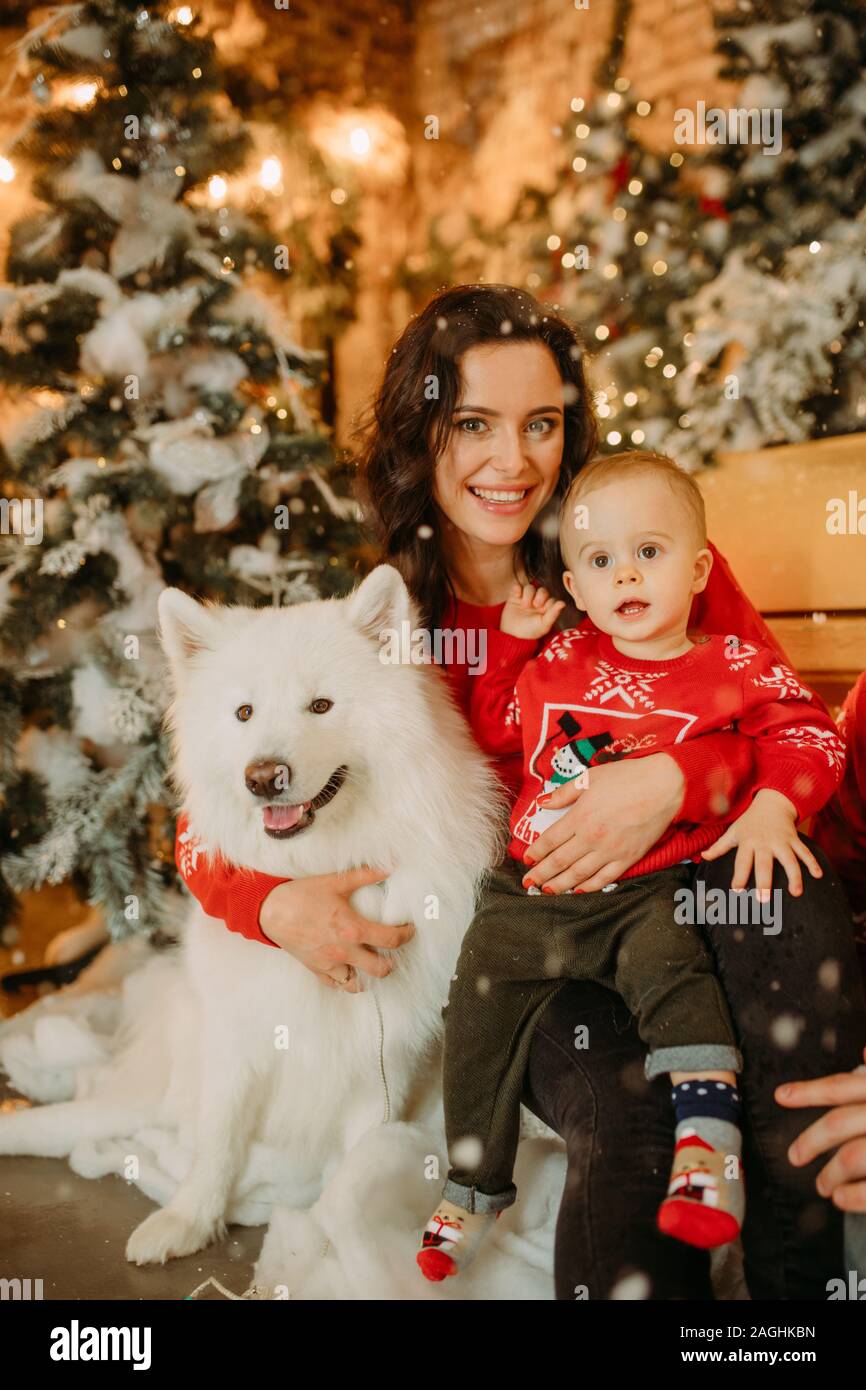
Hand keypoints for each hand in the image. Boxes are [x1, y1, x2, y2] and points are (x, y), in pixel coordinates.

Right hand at [259, 865, 414, 993]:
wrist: (270, 911)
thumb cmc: (302, 895)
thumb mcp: (335, 881)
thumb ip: (365, 875)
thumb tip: (389, 866)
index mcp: (352, 929)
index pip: (391, 940)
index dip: (406, 935)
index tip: (409, 930)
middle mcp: (344, 951)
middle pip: (381, 969)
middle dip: (392, 961)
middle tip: (393, 950)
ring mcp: (329, 964)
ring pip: (358, 984)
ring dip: (369, 976)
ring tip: (373, 963)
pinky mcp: (316, 969)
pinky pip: (336, 985)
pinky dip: (346, 981)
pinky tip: (350, 970)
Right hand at [501, 582, 565, 640]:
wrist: (513, 634)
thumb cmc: (531, 631)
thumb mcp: (544, 624)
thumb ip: (553, 613)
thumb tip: (563, 603)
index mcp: (547, 608)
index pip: (551, 599)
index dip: (548, 602)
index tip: (543, 609)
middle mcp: (537, 601)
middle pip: (542, 590)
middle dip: (540, 595)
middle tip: (535, 605)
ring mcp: (526, 598)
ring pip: (529, 587)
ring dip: (528, 594)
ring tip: (524, 605)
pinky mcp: (515, 596)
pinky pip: (517, 586)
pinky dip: (517, 588)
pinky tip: (517, 596)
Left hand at [521, 753, 684, 892]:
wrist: (664, 786)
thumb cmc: (627, 778)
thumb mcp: (589, 778)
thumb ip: (564, 793)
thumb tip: (542, 803)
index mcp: (580, 817)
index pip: (550, 840)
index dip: (535, 852)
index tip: (526, 859)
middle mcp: (591, 837)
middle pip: (560, 861)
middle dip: (541, 874)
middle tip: (528, 883)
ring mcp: (610, 851)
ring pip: (579, 874)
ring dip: (560, 884)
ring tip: (547, 891)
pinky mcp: (628, 859)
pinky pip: (604, 878)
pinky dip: (589, 887)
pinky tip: (578, 890)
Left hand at [701, 788, 821, 900]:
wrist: (771, 803)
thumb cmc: (749, 822)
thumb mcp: (733, 832)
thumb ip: (719, 847)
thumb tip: (702, 857)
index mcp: (748, 842)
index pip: (742, 861)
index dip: (739, 875)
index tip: (736, 890)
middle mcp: (765, 843)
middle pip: (765, 863)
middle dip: (765, 881)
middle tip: (764, 899)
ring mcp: (782, 841)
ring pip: (789, 859)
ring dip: (794, 875)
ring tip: (796, 893)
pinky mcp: (795, 840)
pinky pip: (805, 852)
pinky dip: (813, 863)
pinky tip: (819, 876)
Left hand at [777, 1049, 865, 1210]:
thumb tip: (863, 1052)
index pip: (842, 1087)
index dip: (809, 1091)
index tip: (780, 1096)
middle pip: (839, 1123)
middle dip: (811, 1141)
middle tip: (794, 1157)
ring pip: (852, 1157)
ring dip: (831, 1174)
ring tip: (822, 1187)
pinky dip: (852, 1197)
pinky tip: (840, 1200)